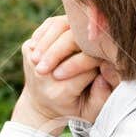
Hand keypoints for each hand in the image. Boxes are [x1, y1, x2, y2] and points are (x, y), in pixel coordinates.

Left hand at [14, 15, 116, 133]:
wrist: (39, 106)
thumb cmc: (71, 107)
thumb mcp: (89, 111)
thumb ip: (102, 95)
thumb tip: (108, 68)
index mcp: (61, 92)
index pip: (89, 62)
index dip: (102, 55)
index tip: (107, 60)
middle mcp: (42, 74)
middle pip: (71, 40)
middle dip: (87, 38)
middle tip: (95, 40)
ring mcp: (31, 58)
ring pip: (58, 26)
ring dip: (74, 28)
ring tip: (83, 35)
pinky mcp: (27, 47)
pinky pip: (49, 25)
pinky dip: (63, 25)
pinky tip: (70, 31)